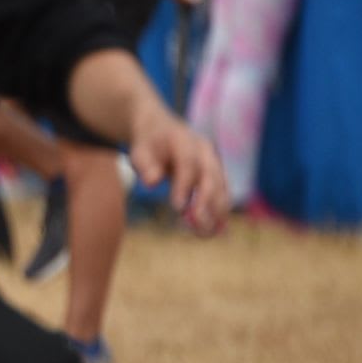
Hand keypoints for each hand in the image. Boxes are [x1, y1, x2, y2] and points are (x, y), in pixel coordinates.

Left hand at [128, 99, 229, 234]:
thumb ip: (144, 165)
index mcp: (183, 141)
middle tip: (198, 226)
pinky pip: (222, 192)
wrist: (160, 129)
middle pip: (211, 177)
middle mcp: (204, 150)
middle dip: (206, 202)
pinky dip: (219, 211)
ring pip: (221, 187)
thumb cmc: (148, 144)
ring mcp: (213, 161)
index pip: (187, 164)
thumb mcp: (139, 150)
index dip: (185, 186)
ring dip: (217, 211)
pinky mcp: (217, 173)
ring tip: (206, 234)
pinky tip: (215, 230)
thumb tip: (151, 183)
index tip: (178, 209)